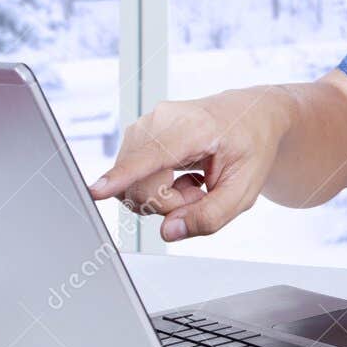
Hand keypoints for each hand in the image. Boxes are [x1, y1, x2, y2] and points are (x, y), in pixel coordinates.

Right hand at [88, 87, 297, 240]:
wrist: (250, 114)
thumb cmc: (250, 146)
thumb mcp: (245, 190)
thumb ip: (210, 216)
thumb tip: (169, 231)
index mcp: (195, 128)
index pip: (153, 157)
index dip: (122, 177)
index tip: (96, 190)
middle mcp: (162, 120)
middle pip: (140, 185)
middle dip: (169, 204)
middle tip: (201, 193)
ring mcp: (145, 125)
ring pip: (133, 185)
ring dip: (164, 197)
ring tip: (194, 182)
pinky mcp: (136, 135)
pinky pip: (132, 177)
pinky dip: (157, 187)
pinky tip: (181, 176)